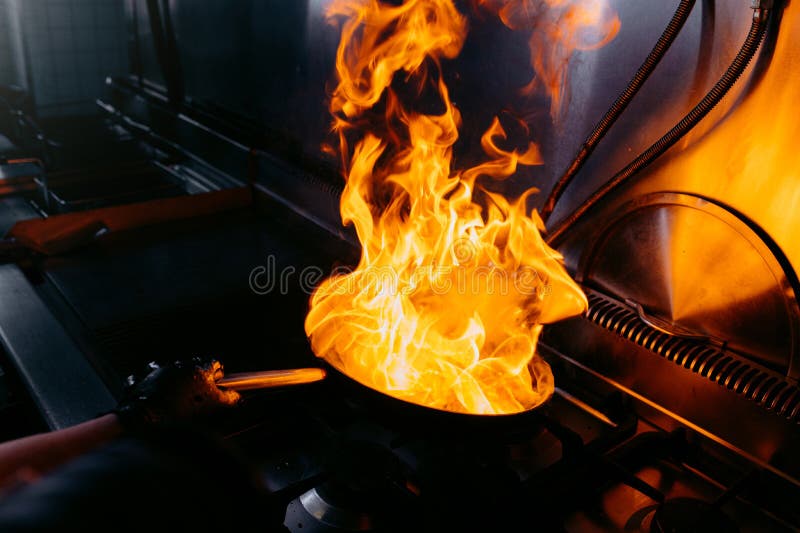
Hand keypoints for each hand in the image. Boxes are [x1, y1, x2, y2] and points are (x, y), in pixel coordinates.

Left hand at [115, 358, 239, 430]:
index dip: (219, 377)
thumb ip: (229, 400)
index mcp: (198, 369)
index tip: (219, 387)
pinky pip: (144, 380)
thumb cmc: (184, 412)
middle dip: (197, 379)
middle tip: (200, 397)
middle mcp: (177, 366)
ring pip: (168, 372)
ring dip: (173, 381)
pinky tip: (153, 398)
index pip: (215, 365)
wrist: (149, 421)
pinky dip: (149, 387)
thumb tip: (237, 397)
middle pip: (193, 368)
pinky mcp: (139, 382)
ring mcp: (156, 373)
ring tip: (175, 399)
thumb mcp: (215, 407)